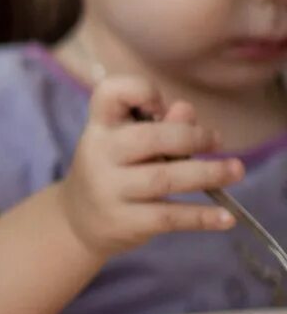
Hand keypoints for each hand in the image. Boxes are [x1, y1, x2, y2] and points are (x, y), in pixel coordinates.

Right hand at [59, 77, 242, 258]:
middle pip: (148, 138)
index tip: (162, 105)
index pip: (111, 93)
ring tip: (235, 171)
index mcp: (100, 127)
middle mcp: (99, 154)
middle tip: (216, 142)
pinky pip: (169, 217)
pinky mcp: (124, 221)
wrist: (77, 222)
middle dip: (191, 137)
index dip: (141, 91)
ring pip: (163, 178)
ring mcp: (109, 189)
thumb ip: (159, 125)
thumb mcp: (127, 144)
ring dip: (207, 173)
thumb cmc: (113, 172)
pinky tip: (226, 218)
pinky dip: (202, 217)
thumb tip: (187, 111)